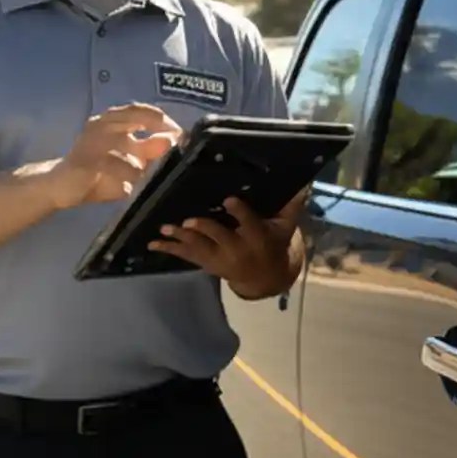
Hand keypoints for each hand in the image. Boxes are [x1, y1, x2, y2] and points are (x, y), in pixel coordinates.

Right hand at [45, 103, 181, 209]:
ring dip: (142, 157)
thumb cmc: (98, 170)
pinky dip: (125, 175)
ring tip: (152, 170)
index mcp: (112, 120)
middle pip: (133, 114)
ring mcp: (91, 141)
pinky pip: (111, 165)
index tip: (180, 134)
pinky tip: (132, 185)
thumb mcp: (129, 159)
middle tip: (174, 143)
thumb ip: (148, 150)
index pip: (141, 109)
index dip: (163, 119)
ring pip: (124, 141)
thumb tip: (172, 141)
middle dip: (157, 127)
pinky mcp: (84, 161)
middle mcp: (101, 124)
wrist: (61, 185)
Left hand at [149, 186, 308, 298]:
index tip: (229, 199)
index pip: (249, 224)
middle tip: (189, 220)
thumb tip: (304, 180)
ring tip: (165, 229)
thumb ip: (292, 204)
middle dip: (205, 228)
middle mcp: (238, 249)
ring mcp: (220, 258)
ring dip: (181, 238)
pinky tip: (152, 243)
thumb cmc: (274, 242)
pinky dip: (169, 249)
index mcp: (259, 237)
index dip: (239, 213)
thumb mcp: (287, 226)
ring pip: (199, 247)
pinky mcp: (207, 263)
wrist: (265, 277)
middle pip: (220, 237)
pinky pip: (186, 256)